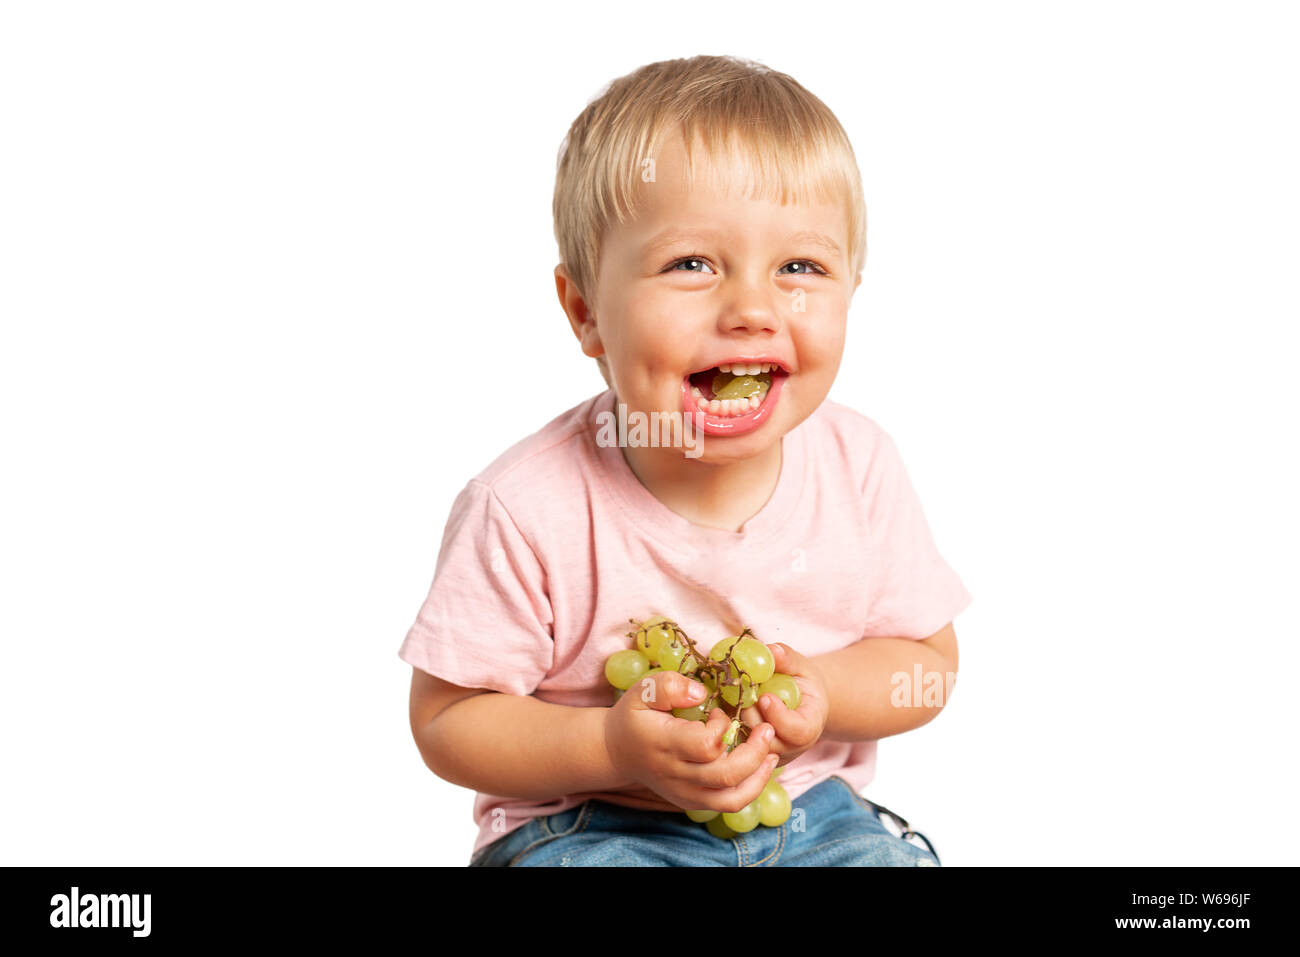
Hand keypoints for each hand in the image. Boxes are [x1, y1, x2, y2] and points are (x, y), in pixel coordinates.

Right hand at [603, 670, 779, 812]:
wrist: (617, 751)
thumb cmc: (634, 716)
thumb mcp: (641, 691)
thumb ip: (669, 686)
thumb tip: (701, 694)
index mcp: (664, 745)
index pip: (705, 745)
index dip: (722, 728)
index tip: (721, 712)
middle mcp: (676, 774)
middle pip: (725, 775)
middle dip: (755, 753)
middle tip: (767, 729)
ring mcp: (684, 793)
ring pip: (731, 798)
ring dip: (759, 776)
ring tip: (771, 752)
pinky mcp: (692, 802)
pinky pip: (728, 805)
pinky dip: (751, 790)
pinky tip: (760, 768)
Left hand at [739, 642, 828, 765]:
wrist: (800, 703)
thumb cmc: (803, 684)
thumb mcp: (801, 667)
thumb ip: (788, 659)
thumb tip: (770, 650)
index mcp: (810, 727)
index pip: (797, 732)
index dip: (779, 716)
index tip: (765, 696)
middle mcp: (791, 747)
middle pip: (766, 740)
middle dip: (751, 713)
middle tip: (742, 690)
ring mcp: (771, 755)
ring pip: (747, 743)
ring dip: (737, 718)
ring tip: (736, 696)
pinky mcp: (752, 757)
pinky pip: (736, 745)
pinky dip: (728, 725)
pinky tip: (729, 706)